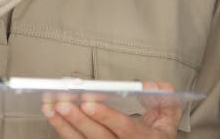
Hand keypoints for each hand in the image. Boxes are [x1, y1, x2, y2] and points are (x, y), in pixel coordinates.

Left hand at [42, 82, 181, 137]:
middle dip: (79, 119)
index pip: (124, 128)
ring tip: (49, 107)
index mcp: (144, 138)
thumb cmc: (157, 133)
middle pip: (98, 137)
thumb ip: (166, 100)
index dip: (106, 115)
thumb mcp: (169, 117)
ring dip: (64, 125)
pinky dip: (63, 130)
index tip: (88, 102)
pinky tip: (52, 116)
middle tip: (62, 103)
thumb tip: (151, 86)